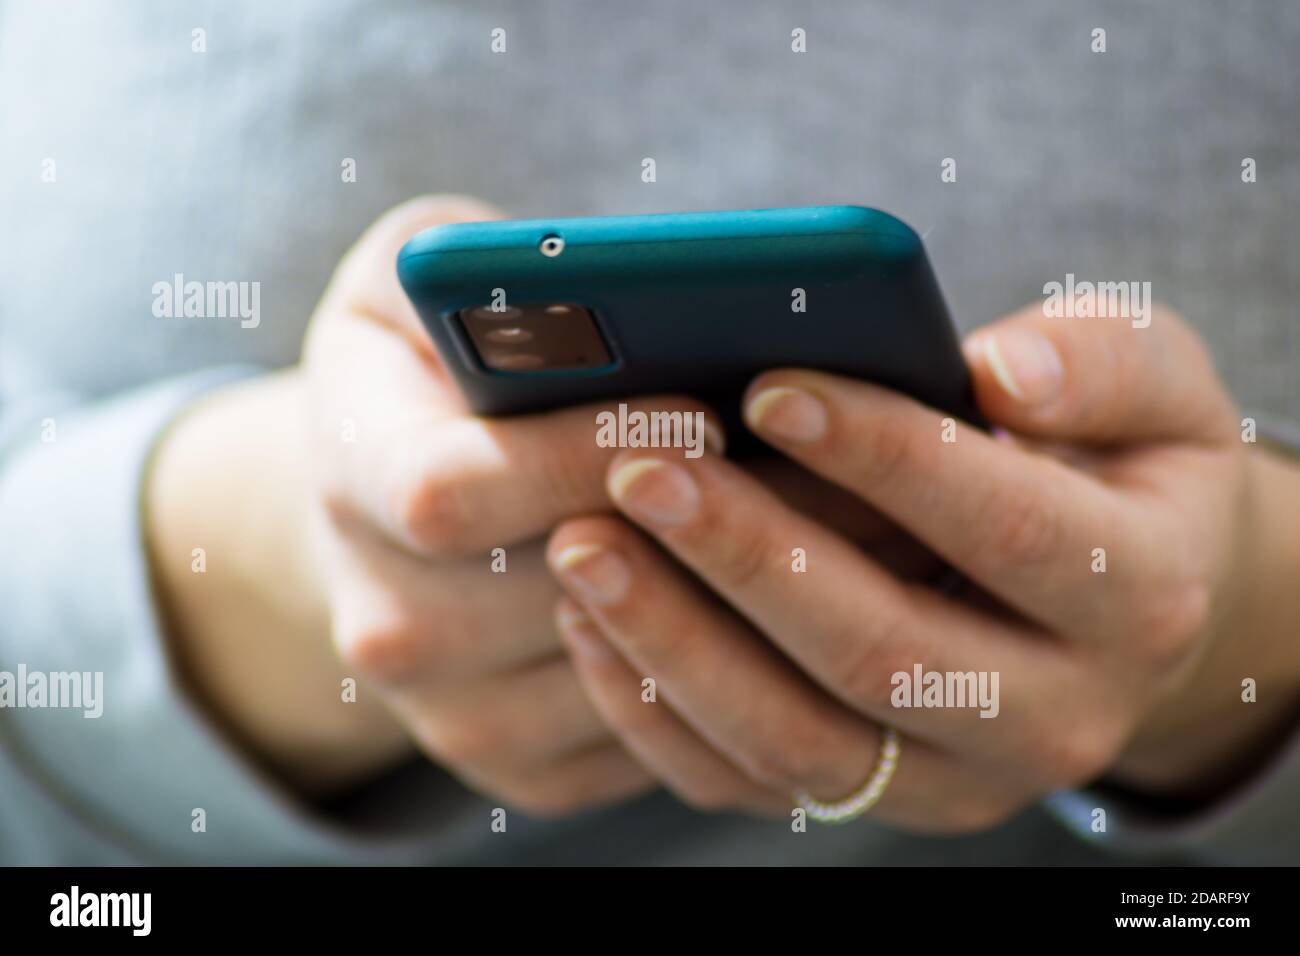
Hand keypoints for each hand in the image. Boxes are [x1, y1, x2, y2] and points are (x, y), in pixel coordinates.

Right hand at [147, 195, 936, 807]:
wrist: (381, 511)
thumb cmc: (424, 365)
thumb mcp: (421, 275)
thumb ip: (483, 269)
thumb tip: (615, 287)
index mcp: (353, 476)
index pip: (455, 490)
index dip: (584, 453)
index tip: (705, 410)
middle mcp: (388, 620)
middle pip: (568, 593)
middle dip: (712, 534)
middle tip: (845, 477)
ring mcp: (453, 715)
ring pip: (633, 675)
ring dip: (752, 611)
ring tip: (853, 537)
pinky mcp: (519, 771)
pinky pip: (651, 742)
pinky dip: (738, 678)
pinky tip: (797, 609)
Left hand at [546, 303, 1299, 827]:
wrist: (1112, 598)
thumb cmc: (1117, 462)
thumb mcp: (1155, 388)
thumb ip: (1102, 364)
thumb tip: (1002, 373)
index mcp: (1138, 598)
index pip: (1009, 529)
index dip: (887, 458)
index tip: (771, 388)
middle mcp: (1057, 717)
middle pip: (884, 656)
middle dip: (750, 557)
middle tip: (642, 468)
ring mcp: (956, 780)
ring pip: (798, 740)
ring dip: (677, 643)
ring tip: (584, 545)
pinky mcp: (873, 797)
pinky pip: (748, 780)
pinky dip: (657, 709)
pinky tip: (590, 620)